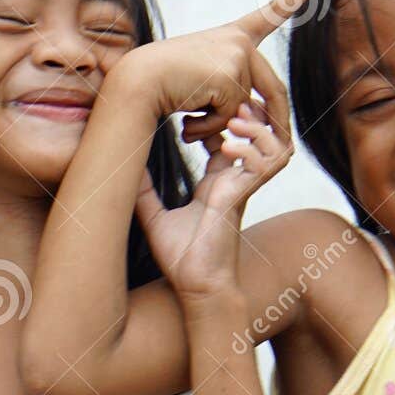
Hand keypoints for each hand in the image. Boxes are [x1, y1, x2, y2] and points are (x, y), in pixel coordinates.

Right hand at [110, 0, 322, 137]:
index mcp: (233, 36)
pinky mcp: (231, 74)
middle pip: (274, 89)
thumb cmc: (166, 87)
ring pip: (247, 109)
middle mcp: (239, 41)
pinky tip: (187, 118)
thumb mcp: (207, 90)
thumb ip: (234, 102)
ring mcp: (237, 55)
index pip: (270, 14)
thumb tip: (260, 127)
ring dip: (222, 126)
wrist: (137, 82)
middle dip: (276, 123)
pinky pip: (233, 116)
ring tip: (189, 119)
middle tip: (283, 148)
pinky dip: (211, 127)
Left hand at [135, 102, 291, 302]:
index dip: (219, 121)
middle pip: (261, 136)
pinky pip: (264, 165)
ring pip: (274, 145)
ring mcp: (243, 189)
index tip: (190, 118)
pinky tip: (226, 146)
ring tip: (231, 120)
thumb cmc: (180, 259)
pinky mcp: (244, 199)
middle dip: (250, 116)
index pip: (228, 140)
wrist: (197, 288)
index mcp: (217, 183)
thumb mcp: (153, 217)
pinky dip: (251, 150)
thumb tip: (120, 169)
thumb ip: (142, 192)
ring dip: (256, 128)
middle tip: (224, 106)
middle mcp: (235, 182)